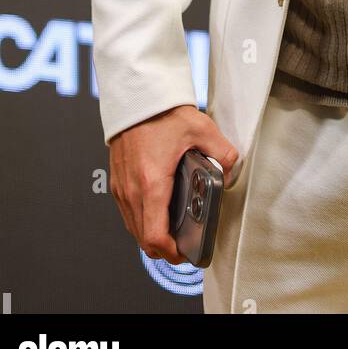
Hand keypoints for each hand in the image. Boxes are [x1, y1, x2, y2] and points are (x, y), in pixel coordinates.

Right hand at [109, 104, 239, 262]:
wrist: (136, 96)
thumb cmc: (161, 111)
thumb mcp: (202, 129)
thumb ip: (223, 152)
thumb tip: (231, 172)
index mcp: (152, 182)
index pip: (154, 236)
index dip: (171, 252)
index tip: (185, 253)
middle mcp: (131, 189)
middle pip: (142, 238)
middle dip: (163, 248)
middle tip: (183, 246)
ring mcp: (120, 187)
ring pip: (132, 227)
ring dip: (150, 235)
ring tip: (172, 232)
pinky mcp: (116, 180)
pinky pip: (127, 212)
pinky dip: (141, 220)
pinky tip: (157, 212)